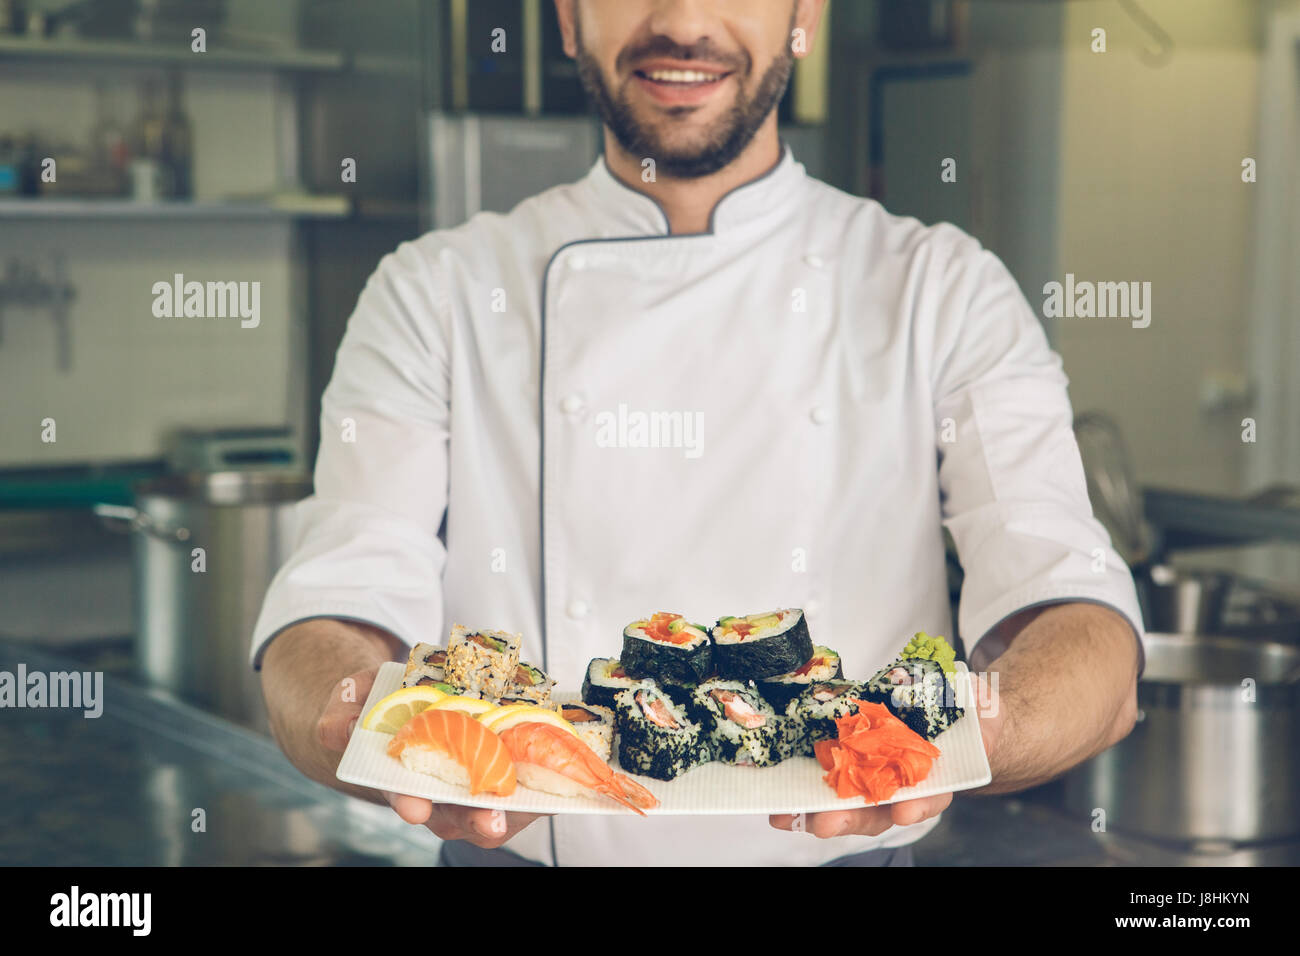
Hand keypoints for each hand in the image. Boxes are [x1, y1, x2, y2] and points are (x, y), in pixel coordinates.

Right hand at [315, 665, 549, 848]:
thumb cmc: (379, 707)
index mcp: (404, 782)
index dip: (411, 803)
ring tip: (537, 798)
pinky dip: (546, 782)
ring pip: (502, 810)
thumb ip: (342, 715)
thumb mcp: (352, 702)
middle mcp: (443, 795)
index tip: (414, 806)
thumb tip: (336, 729)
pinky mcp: (511, 773)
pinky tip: (561, 768)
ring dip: (519, 806)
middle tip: (489, 817)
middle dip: (476, 819)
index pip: (407, 799)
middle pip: (461, 818)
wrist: (415, 700)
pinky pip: (532, 787)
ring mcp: (479, 788)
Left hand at [770, 668, 1004, 837]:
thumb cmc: (968, 719)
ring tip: (789, 814)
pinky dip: (801, 796)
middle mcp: (901, 788)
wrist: (954, 720)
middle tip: (826, 821)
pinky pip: (824, 785)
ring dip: (816, 812)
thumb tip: (980, 698)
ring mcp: (872, 780)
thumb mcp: (981, 711)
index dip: (918, 804)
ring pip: (845, 805)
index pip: (929, 797)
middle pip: (877, 812)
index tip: (906, 809)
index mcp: (937, 778)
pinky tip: (778, 805)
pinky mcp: (848, 765)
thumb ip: (982, 710)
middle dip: (850, 817)